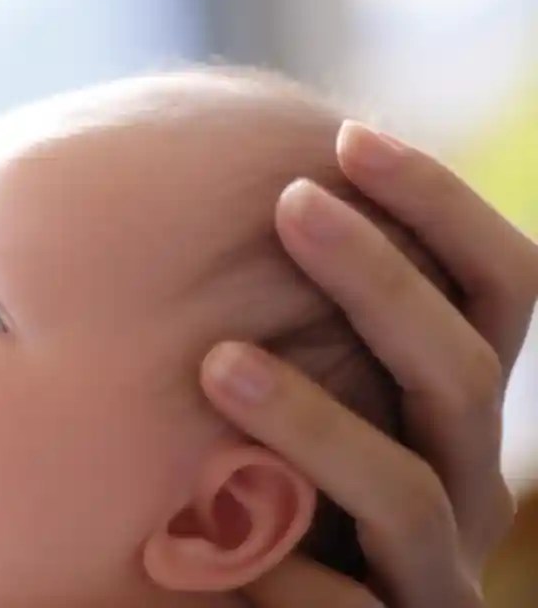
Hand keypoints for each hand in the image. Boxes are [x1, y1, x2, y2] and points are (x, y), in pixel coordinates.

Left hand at [202, 122, 536, 607]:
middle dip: (381, 280)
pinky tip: (202, 542)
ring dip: (317, 422)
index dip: (442, 207)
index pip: (497, 289)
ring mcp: (433, 574)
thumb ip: (293, 319)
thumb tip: (238, 185)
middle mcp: (468, 484)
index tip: (349, 135)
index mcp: (455, 409)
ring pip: (409, 493)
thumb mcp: (296, 395)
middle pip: (464, 373)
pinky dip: (287, 578)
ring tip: (216, 362)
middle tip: (288, 201)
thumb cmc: (275, 485)